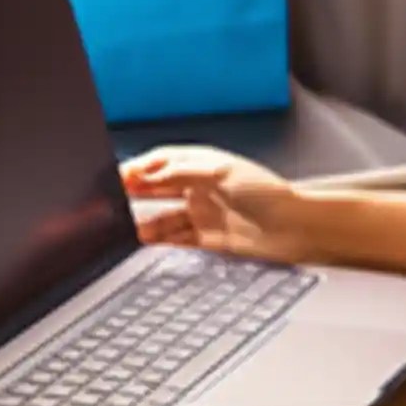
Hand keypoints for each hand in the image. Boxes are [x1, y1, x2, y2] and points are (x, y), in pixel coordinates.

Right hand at [120, 145, 314, 262]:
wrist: (297, 228)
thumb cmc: (270, 194)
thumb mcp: (221, 174)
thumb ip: (181, 173)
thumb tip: (146, 173)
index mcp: (204, 164)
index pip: (160, 162)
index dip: (137, 168)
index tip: (115, 177)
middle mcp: (200, 188)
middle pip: (156, 189)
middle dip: (132, 194)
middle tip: (108, 202)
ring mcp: (203, 214)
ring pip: (162, 217)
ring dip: (142, 221)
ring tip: (123, 228)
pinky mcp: (208, 239)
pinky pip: (175, 240)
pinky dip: (158, 242)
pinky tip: (143, 243)